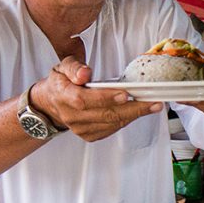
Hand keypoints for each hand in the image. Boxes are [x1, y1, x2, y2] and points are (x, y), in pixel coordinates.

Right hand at [33, 57, 163, 141]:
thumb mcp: (63, 67)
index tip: (125, 93)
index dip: (105, 98)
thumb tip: (84, 74)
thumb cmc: (61, 83)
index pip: (84, 100)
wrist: (51, 104)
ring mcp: (80, 128)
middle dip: (132, 108)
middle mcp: (71, 116)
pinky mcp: (89, 135)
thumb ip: (74, 68)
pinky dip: (126, 120)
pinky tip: (138, 112)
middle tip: (152, 101)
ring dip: (134, 115)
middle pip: (104, 114)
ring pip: (111, 123)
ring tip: (152, 105)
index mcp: (63, 96)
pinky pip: (111, 129)